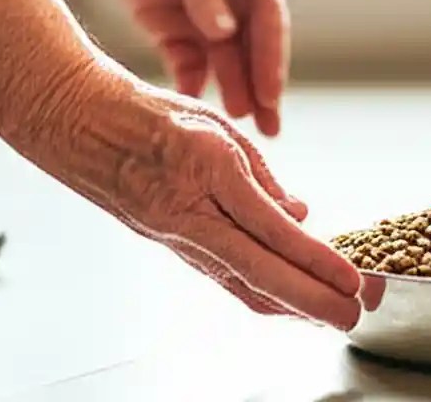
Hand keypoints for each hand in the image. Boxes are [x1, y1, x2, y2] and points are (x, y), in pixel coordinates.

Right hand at [0, 63, 360, 328]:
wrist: (77, 124)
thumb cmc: (148, 114)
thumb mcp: (216, 126)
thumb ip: (262, 176)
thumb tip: (300, 216)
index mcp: (208, 169)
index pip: (273, 228)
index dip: (316, 261)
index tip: (353, 281)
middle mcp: (191, 211)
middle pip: (260, 273)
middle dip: (312, 302)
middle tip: (352, 316)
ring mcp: (176, 235)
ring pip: (240, 285)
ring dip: (289, 306)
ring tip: (329, 316)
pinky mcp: (171, 245)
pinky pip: (222, 277)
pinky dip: (259, 292)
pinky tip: (286, 300)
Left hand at [93, 0, 287, 135]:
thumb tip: (225, 36)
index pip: (270, 23)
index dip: (272, 61)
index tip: (271, 95)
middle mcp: (239, 0)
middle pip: (254, 51)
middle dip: (261, 89)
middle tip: (270, 129)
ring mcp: (209, 18)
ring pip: (226, 64)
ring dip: (232, 91)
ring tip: (236, 124)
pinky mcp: (178, 31)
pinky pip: (189, 65)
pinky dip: (191, 85)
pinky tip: (191, 104)